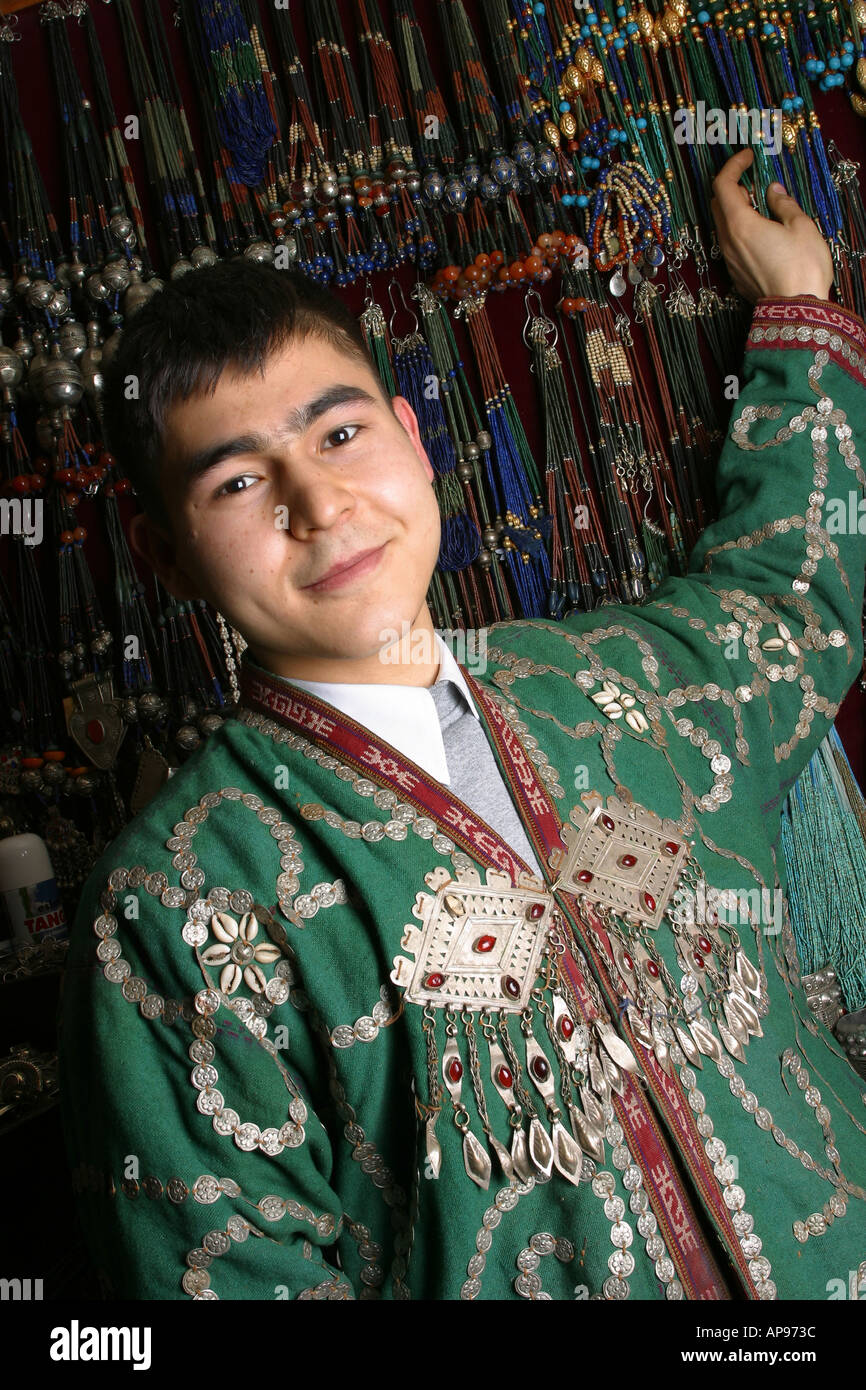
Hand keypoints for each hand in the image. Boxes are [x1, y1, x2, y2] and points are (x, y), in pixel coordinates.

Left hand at [710, 147, 833, 302]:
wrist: (796, 310)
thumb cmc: (802, 268)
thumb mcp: (800, 226)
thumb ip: (783, 204)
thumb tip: (773, 192)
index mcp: (740, 224)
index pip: (723, 185)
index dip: (733, 165)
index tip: (747, 157)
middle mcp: (727, 243)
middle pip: (717, 204)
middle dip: (731, 186)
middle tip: (752, 179)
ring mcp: (729, 261)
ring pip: (722, 225)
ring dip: (736, 209)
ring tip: (760, 204)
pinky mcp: (736, 275)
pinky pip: (730, 244)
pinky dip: (740, 229)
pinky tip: (760, 229)